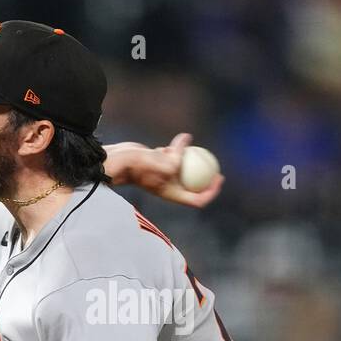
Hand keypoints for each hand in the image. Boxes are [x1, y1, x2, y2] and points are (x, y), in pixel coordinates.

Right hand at [105, 134, 223, 207]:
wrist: (121, 161)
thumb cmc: (143, 165)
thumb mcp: (167, 163)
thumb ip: (180, 156)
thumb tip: (187, 141)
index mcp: (173, 195)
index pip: (198, 199)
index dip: (212, 192)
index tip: (218, 178)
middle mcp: (169, 188)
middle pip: (193, 186)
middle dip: (206, 177)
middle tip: (216, 166)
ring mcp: (163, 177)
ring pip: (181, 169)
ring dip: (185, 158)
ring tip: (184, 147)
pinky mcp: (157, 166)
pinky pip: (171, 159)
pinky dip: (173, 151)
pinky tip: (169, 144)